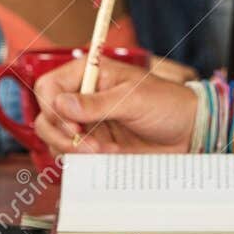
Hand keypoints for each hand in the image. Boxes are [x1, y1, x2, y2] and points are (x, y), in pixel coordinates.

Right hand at [33, 56, 197, 155]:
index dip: (52, 108)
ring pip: (53, 137)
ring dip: (70, 148)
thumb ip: (96, 104)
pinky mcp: (93, 143)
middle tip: (87, 146)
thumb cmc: (166, 104)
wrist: (187, 132)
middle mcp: (82, 96)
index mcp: (89, 73)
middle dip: (60, 133)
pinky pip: (70, 153)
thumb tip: (61, 104)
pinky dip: (78, 159)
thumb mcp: (133, 100)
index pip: (49, 87)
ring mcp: (86, 121)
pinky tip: (103, 156)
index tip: (73, 126)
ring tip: (99, 152)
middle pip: (46, 115)